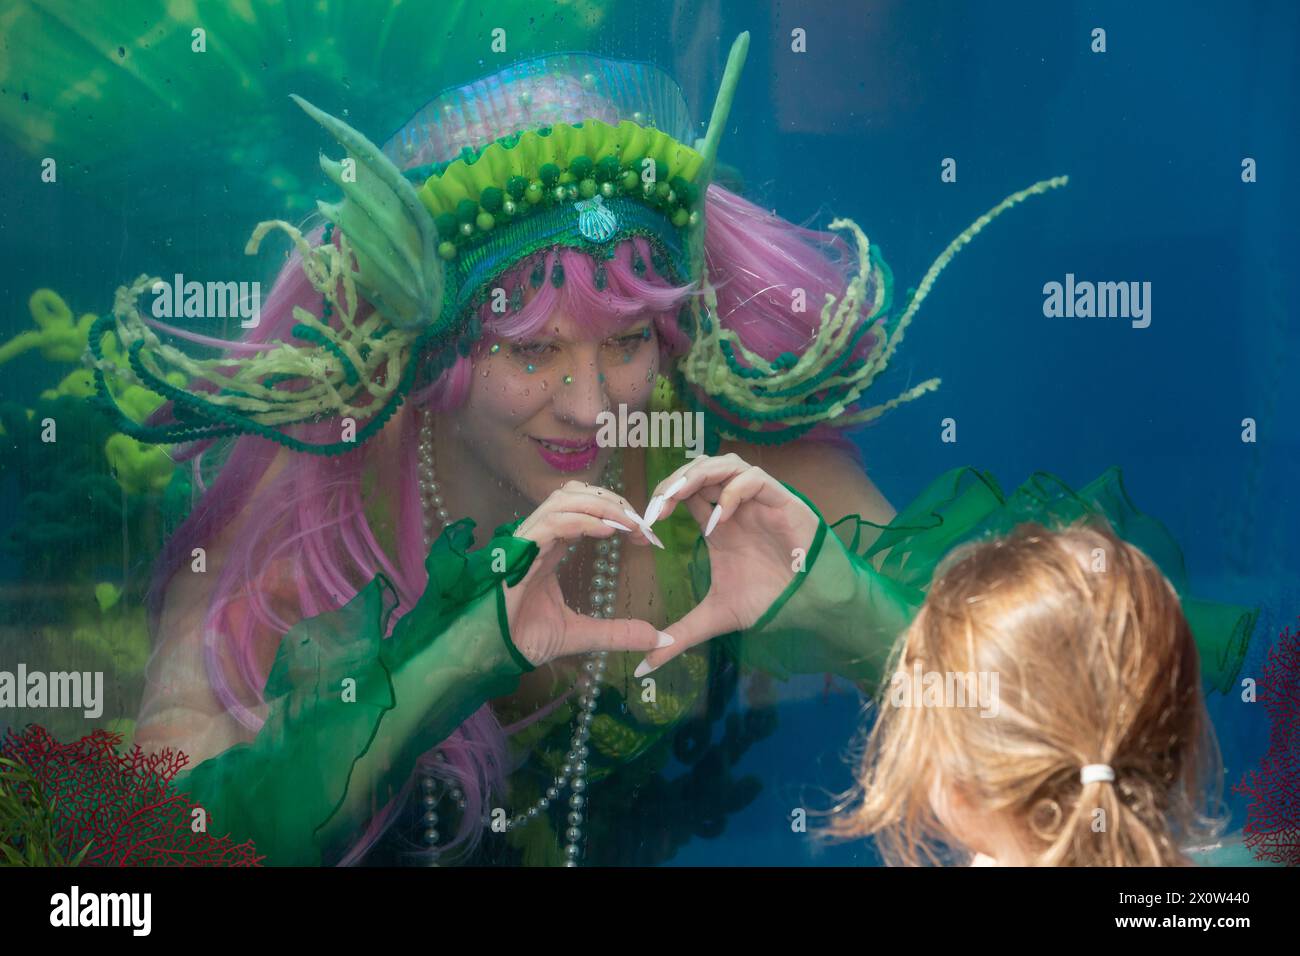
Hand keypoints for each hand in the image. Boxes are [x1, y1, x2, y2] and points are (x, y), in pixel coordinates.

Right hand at [503, 480, 673, 666]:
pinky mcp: (518, 553)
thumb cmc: (521, 639)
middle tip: (642, 523)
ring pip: (562, 501)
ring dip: (600, 506)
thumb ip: (617, 633)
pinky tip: (605, 531)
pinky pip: (550, 523)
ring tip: (629, 523)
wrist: (487, 655)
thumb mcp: (581, 635)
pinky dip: (580, 521)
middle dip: (612, 502)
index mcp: (550, 548)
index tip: (645, 534)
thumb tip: (657, 637)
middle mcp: (539, 538)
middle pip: (575, 495)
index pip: (583, 510)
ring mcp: (527, 542)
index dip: (616, 513)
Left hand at [634, 453, 819, 674]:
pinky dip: (733, 491)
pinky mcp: (782, 501)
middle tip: (657, 504)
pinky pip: (755, 479)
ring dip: (700, 474)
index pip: (686, 492)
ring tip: (679, 496)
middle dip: (675, 479)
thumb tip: (645, 664)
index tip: (646, 521)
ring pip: (727, 463)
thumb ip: (681, 634)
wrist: (811, 606)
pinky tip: (719, 518)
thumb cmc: (770, 601)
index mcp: (718, 523)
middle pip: (701, 469)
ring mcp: (758, 500)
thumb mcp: (715, 616)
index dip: (663, 498)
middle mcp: (735, 506)